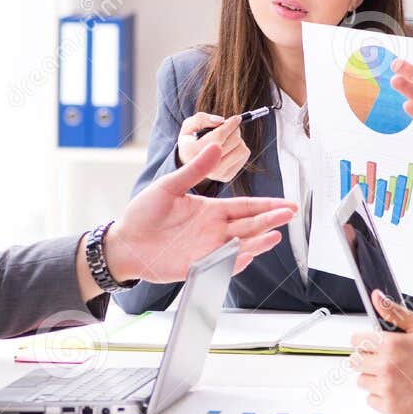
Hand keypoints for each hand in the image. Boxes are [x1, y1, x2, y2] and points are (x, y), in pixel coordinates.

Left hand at [104, 143, 295, 283]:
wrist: (123, 242)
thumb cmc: (143, 214)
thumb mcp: (169, 186)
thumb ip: (194, 170)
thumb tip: (214, 147)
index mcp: (210, 210)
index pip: (245, 207)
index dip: (266, 205)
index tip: (286, 204)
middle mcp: (213, 231)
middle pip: (248, 226)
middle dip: (270, 220)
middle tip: (288, 215)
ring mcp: (207, 249)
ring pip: (240, 246)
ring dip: (258, 242)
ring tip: (274, 235)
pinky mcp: (197, 266)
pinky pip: (221, 266)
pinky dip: (234, 262)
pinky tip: (247, 254)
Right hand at [175, 113, 249, 182]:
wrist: (192, 162)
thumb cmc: (191, 140)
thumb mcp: (189, 126)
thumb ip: (202, 119)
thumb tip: (221, 120)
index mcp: (191, 151)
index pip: (218, 137)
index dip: (230, 125)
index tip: (237, 118)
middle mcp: (204, 166)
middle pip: (233, 141)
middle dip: (234, 130)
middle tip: (231, 126)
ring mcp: (217, 174)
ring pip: (241, 149)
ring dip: (238, 139)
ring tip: (228, 138)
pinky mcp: (227, 176)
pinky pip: (244, 155)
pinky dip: (239, 147)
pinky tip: (230, 148)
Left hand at [350, 291, 412, 413]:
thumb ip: (395, 313)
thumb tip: (377, 298)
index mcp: (391, 345)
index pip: (357, 340)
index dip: (366, 339)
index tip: (375, 343)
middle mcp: (385, 367)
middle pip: (356, 361)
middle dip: (368, 358)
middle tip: (386, 359)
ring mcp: (387, 389)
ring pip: (362, 381)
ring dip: (373, 377)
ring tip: (394, 375)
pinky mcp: (391, 408)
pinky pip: (371, 400)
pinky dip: (381, 396)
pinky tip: (396, 389)